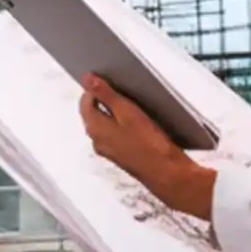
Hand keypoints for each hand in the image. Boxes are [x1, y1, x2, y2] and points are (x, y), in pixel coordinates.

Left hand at [79, 73, 216, 219]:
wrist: (166, 172)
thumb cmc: (149, 142)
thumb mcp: (128, 112)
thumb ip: (107, 94)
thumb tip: (87, 78)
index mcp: (94, 128)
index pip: (85, 102)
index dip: (95, 89)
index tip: (110, 80)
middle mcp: (97, 141)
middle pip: (93, 114)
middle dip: (104, 100)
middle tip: (124, 91)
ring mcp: (108, 150)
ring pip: (105, 125)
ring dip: (114, 113)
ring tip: (134, 105)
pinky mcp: (121, 156)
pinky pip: (115, 135)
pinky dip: (122, 126)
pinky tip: (139, 124)